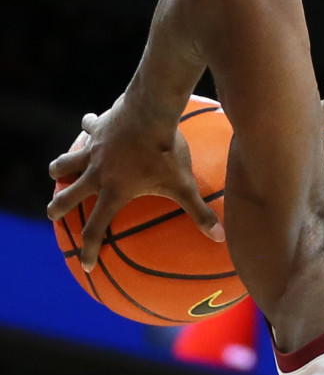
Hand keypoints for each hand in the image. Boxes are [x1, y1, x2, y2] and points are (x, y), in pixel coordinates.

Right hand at [46, 95, 224, 271]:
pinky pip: (88, 127)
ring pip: (67, 161)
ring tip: (56, 172)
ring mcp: (94, 149)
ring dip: (61, 168)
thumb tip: (220, 238)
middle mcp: (97, 173)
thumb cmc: (166, 151)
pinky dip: (87, 128)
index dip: (89, 249)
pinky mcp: (98, 127)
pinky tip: (88, 123)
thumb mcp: (184, 185)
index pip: (96, 230)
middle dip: (58, 207)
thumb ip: (200, 213)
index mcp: (114, 192)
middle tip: (52, 214)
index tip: (86, 265)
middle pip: (70, 195)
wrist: (152, 109)